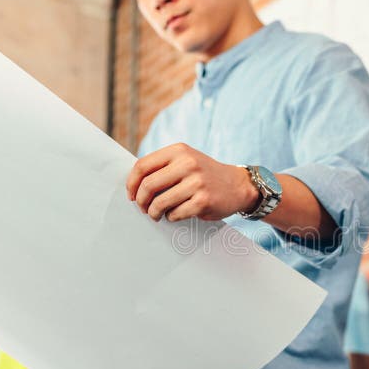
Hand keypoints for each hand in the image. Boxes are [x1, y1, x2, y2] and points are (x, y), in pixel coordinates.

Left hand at [126, 143, 259, 221]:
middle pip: (148, 185)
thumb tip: (133, 185)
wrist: (238, 185)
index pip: (143, 165)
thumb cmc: (204, 175)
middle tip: (143, 208)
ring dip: (154, 212)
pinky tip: (175, 214)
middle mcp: (188, 164)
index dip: (131, 183)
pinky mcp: (203, 201)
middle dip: (141, 201)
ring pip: (160, 202)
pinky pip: (175, 214)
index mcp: (179, 151)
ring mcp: (197, 182)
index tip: (131, 195)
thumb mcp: (186, 161)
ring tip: (156, 214)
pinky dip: (171, 217)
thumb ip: (162, 167)